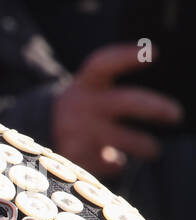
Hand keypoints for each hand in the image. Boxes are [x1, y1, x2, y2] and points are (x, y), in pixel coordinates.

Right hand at [50, 43, 182, 177]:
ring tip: (153, 151)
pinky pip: (108, 164)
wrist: (43, 136)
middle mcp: (80, 105)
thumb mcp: (93, 90)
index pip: (102, 64)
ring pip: (123, 139)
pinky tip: (116, 165)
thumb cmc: (85, 108)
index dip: (126, 58)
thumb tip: (161, 87)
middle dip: (155, 108)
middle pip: (126, 102)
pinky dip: (115, 166)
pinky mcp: (74, 157)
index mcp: (86, 83)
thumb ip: (119, 88)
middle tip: (176, 115)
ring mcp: (76, 132)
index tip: (154, 53)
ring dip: (144, 146)